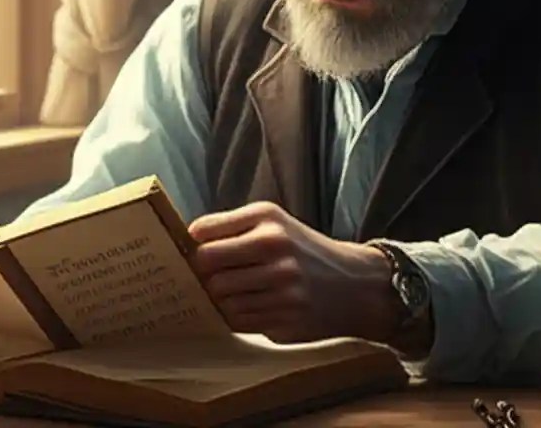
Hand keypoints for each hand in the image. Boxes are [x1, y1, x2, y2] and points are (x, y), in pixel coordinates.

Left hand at [188, 201, 400, 343]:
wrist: (354, 284)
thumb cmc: (303, 250)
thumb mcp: (275, 223)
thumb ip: (232, 228)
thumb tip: (185, 241)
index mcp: (267, 220)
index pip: (204, 233)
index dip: (192, 245)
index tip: (193, 251)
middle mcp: (275, 249)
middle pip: (207, 266)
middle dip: (203, 274)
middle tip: (211, 276)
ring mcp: (282, 286)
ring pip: (220, 298)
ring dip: (220, 299)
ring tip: (235, 292)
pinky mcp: (286, 317)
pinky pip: (238, 321)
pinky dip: (236, 316)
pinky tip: (249, 307)